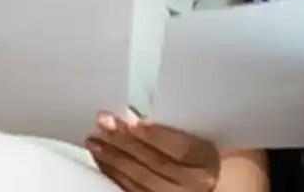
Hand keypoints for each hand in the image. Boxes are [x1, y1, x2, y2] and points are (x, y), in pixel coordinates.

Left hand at [86, 112, 220, 191]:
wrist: (209, 184)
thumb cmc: (199, 154)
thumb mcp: (196, 137)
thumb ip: (172, 130)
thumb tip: (133, 119)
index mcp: (206, 161)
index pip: (181, 149)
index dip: (156, 135)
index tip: (133, 120)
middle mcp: (193, 185)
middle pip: (157, 163)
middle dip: (126, 141)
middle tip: (103, 122)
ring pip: (140, 180)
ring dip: (113, 158)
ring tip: (94, 140)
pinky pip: (132, 191)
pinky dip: (114, 175)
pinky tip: (101, 160)